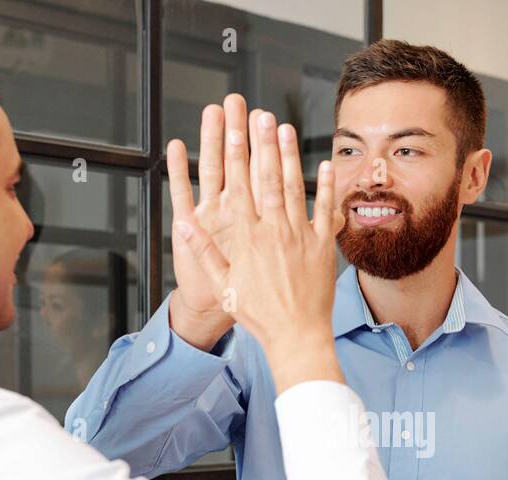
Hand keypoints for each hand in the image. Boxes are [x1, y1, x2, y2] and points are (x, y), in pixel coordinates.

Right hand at [167, 95, 344, 391]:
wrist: (296, 337)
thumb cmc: (258, 315)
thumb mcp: (223, 285)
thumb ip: (204, 252)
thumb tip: (183, 225)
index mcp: (247, 240)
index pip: (239, 188)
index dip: (235, 156)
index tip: (231, 130)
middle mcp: (274, 232)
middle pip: (266, 179)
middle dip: (261, 144)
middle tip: (257, 115)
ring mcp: (300, 237)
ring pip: (293, 188)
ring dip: (289, 156)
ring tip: (284, 128)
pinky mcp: (321, 247)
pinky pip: (323, 210)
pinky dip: (324, 186)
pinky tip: (323, 164)